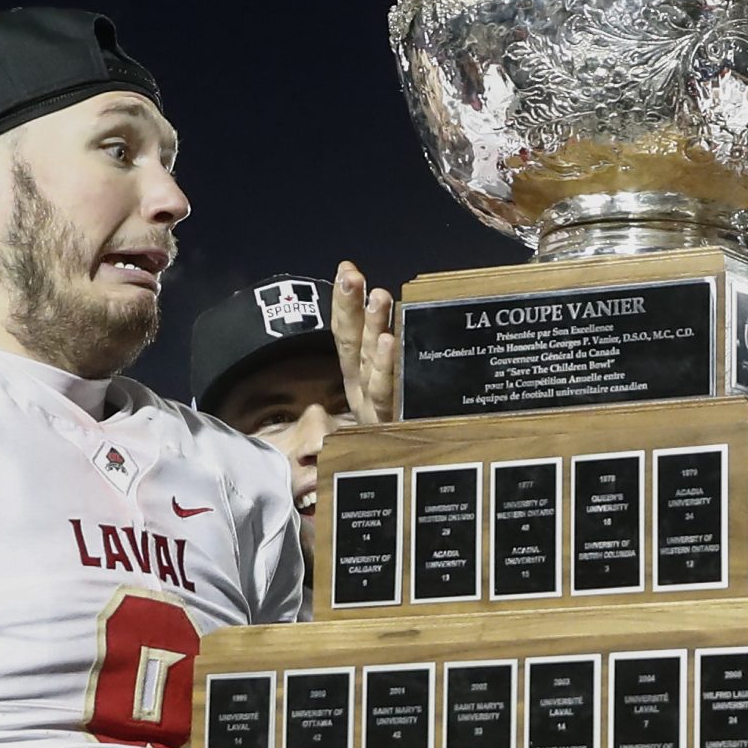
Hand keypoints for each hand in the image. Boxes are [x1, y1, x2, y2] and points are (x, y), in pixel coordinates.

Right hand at [329, 260, 396, 423]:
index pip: (346, 335)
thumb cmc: (402, 431)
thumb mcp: (395, 391)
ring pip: (368, 362)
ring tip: (378, 295)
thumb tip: (400, 317)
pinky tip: (388, 342)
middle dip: (349, 306)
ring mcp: (373, 406)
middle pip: (350, 343)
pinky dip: (386, 366)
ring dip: (372, 326)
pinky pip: (386, 392)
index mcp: (358, 379)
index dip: (344, 303)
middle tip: (351, 274)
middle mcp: (360, 389)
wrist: (402, 480)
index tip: (346, 267)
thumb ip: (392, 360)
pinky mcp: (390, 422)